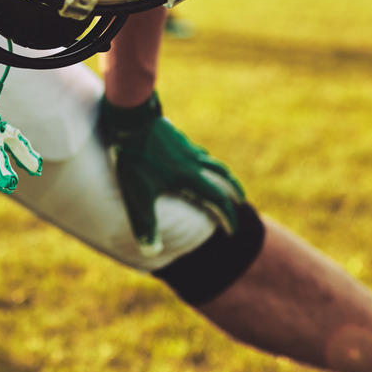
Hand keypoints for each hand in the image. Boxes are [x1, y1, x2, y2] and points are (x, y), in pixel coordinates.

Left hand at [98, 91, 245, 252]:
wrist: (130, 118)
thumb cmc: (134, 158)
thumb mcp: (137, 195)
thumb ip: (144, 225)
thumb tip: (150, 254)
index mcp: (189, 177)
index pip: (217, 199)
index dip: (227, 217)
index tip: (232, 231)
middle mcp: (193, 161)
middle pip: (222, 177)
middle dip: (233, 191)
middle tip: (241, 201)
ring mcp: (185, 147)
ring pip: (211, 161)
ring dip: (221, 173)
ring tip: (223, 180)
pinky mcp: (174, 136)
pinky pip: (196, 151)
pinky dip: (203, 159)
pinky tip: (194, 158)